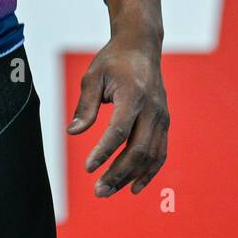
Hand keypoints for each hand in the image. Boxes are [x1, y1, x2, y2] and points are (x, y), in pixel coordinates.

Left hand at [67, 35, 168, 196]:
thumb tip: (73, 132)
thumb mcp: (93, 77)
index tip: (88, 167)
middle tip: (98, 190)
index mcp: (133, 94)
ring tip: (108, 191)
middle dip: (118, 173)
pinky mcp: (164, 122)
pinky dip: (149, 172)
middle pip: (138, 149)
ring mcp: (162, 116)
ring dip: (130, 177)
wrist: (142, 47)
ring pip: (150, 156)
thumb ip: (85, 106)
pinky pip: (160, 152)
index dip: (104, 151)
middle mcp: (152, 108)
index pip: (119, 130)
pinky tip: (133, 186)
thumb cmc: (114, 61)